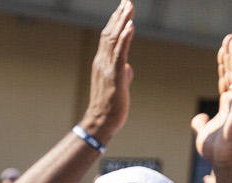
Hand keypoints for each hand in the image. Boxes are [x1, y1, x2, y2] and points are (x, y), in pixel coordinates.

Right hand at [82, 1, 134, 144]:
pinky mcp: (115, 74)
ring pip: (114, 39)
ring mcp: (107, 67)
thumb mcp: (118, 86)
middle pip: (110, 33)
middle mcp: (102, 62)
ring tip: (129, 7)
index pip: (107, 38)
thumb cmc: (110, 107)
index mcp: (102, 64)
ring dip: (122, 21)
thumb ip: (123, 73)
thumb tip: (128, 68)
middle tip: (126, 1)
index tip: (122, 9)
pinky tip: (130, 25)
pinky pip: (120, 52)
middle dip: (119, 16)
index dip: (115, 22)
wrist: (101, 122)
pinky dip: (125, 37)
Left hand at [190, 35, 231, 169]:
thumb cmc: (216, 149)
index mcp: (227, 103)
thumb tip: (198, 118)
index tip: (222, 48)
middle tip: (231, 37)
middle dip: (231, 54)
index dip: (223, 63)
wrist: (223, 161)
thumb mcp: (203, 132)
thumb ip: (201, 123)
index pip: (225, 78)